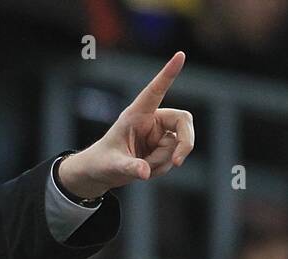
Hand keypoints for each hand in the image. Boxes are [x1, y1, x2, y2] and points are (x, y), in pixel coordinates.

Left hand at [58, 51, 194, 199]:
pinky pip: (173, 157)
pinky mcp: (163, 145)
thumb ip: (129, 168)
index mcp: (136, 114)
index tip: (180, 55)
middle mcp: (151, 119)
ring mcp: (159, 132)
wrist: (102, 173)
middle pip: (183, 121)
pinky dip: (162, 168)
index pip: (155, 91)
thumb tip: (145, 172)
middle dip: (185, 142)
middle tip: (178, 162)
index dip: (168, 74)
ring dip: (163, 162)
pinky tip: (146, 169)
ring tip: (141, 168)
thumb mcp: (112, 166)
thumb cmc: (102, 163)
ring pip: (177, 145)